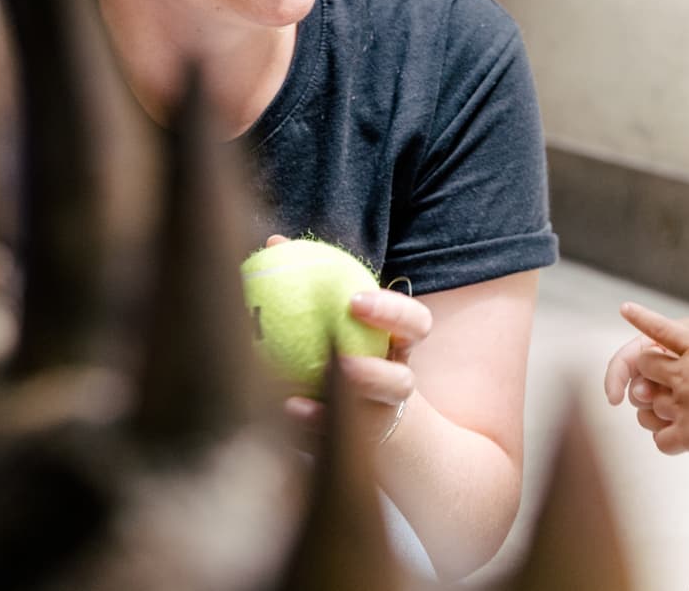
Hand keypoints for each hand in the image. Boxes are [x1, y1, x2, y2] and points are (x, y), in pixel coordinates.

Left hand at [266, 237, 432, 445]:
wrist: (370, 430)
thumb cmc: (346, 355)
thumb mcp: (337, 319)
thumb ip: (313, 283)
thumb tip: (274, 241)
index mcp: (397, 348)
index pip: (414, 324)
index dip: (392, 312)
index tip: (355, 301)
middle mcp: (397, 386)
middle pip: (403, 379)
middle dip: (376, 376)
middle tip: (342, 355)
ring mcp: (381, 422)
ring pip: (374, 420)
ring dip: (350, 404)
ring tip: (319, 391)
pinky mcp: (363, 448)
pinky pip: (340, 437)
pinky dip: (316, 421)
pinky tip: (290, 407)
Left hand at [619, 302, 688, 455]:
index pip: (662, 328)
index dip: (642, 318)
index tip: (625, 308)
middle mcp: (680, 372)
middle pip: (645, 366)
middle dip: (646, 375)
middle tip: (654, 386)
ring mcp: (677, 403)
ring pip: (646, 407)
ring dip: (652, 413)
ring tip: (664, 418)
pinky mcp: (683, 433)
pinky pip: (661, 439)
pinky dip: (666, 441)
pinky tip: (676, 440)